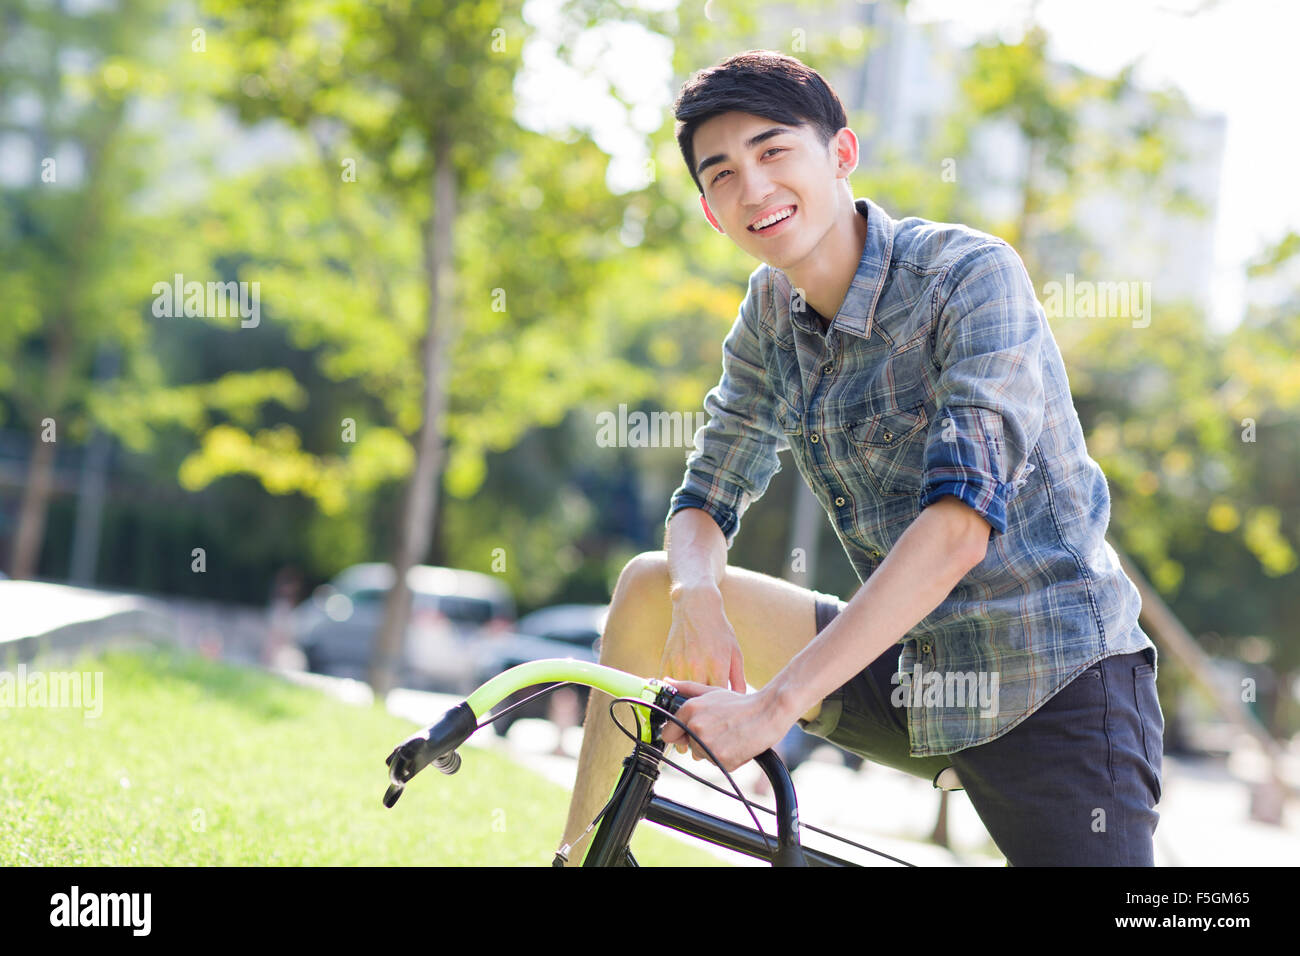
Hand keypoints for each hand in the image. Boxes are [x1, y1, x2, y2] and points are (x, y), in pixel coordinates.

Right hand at [659, 586, 746, 754]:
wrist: (697, 605)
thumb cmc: (719, 630)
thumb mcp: (734, 652)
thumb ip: (737, 678)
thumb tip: (740, 700)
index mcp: (718, 664)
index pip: (718, 700)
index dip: (715, 721)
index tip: (710, 737)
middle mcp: (698, 664)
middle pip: (695, 704)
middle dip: (691, 726)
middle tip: (689, 746)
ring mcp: (680, 662)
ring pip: (676, 698)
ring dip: (675, 718)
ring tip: (676, 736)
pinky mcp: (667, 658)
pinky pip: (665, 685)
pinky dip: (664, 700)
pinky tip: (663, 714)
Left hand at [659, 679, 790, 772]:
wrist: (767, 713)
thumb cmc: (739, 703)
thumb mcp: (711, 691)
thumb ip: (686, 688)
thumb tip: (667, 681)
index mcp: (690, 710)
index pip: (667, 733)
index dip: (678, 734)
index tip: (688, 732)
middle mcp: (695, 728)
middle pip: (687, 746)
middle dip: (698, 741)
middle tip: (718, 730)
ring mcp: (707, 745)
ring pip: (702, 755)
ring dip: (713, 750)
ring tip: (729, 735)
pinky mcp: (720, 760)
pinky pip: (717, 764)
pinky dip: (726, 758)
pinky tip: (736, 744)